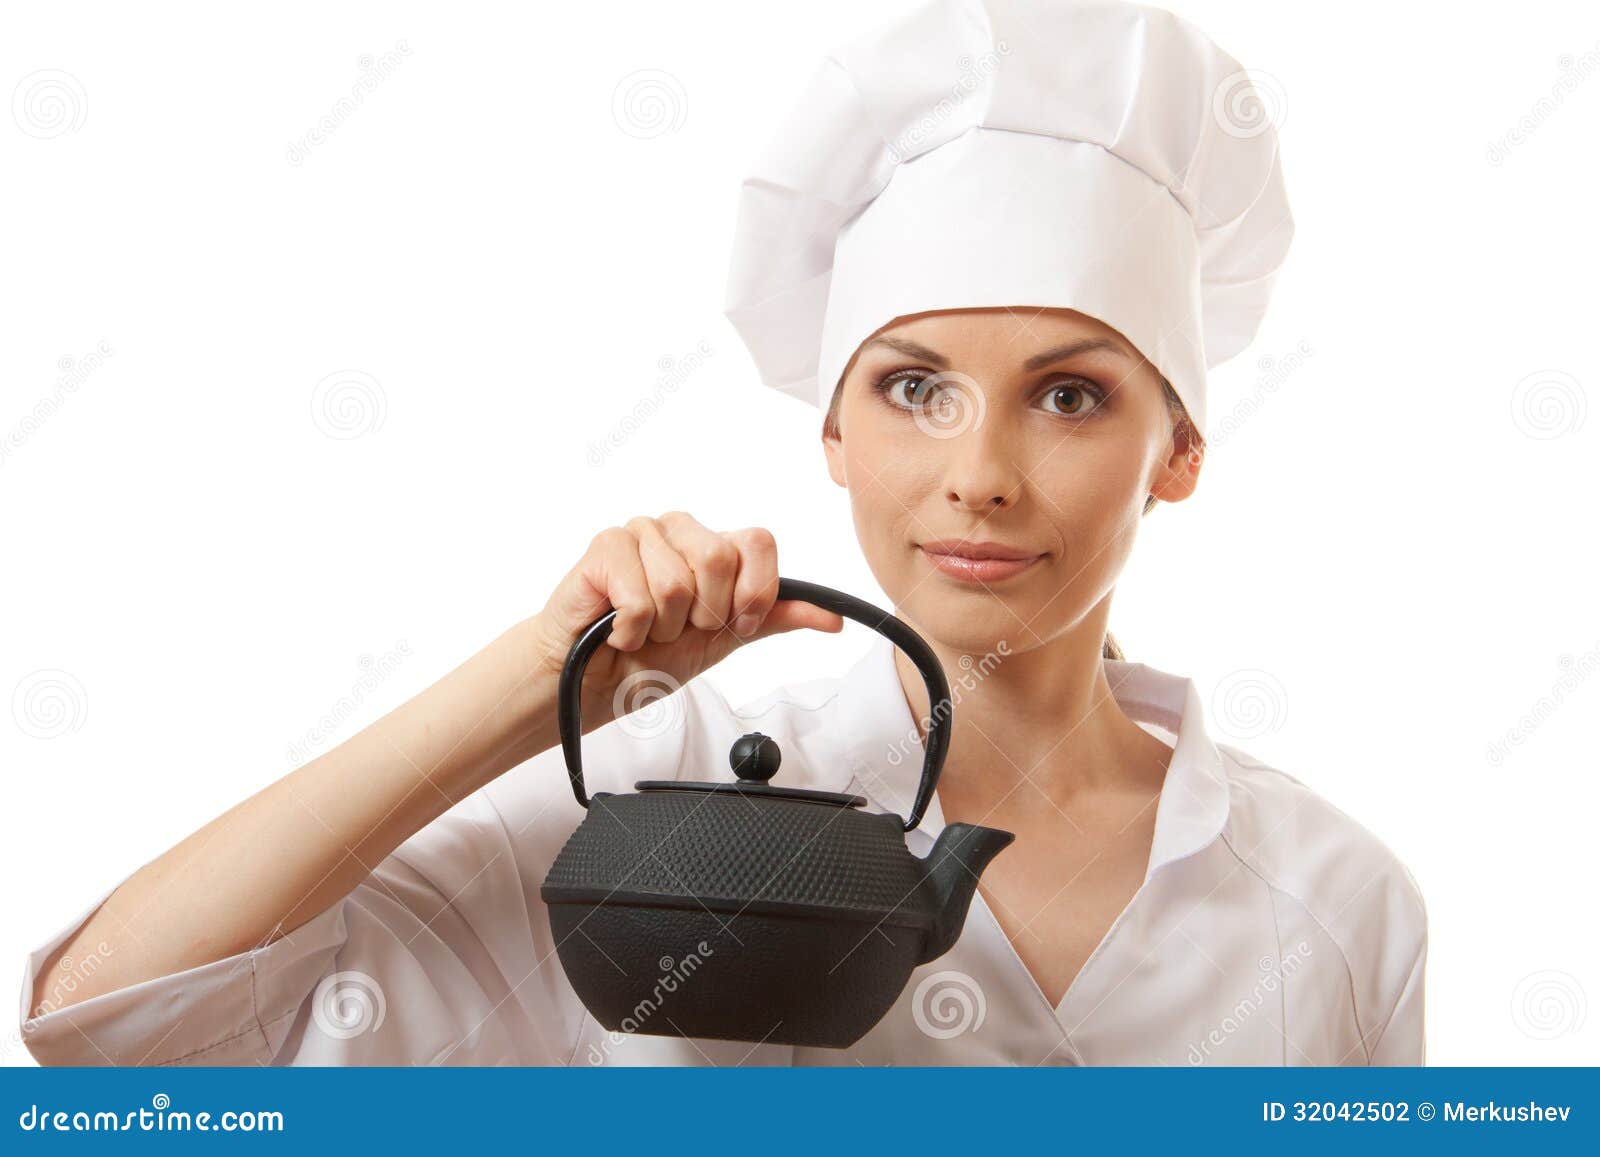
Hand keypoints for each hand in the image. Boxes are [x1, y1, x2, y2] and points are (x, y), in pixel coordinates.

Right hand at [529, 512, 843, 730]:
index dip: (753, 593)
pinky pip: (640, 596)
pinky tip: (618, 628)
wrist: (592, 684)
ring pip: (678, 583)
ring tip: (645, 630)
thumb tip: (833, 617)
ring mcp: (641, 533)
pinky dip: (631, 630)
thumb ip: (775, 618)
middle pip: (720, 559)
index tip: (734, 624)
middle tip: (679, 629)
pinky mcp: (605, 547)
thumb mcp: (725, 641)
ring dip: (663, 628)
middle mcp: (680, 530)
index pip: (760, 542)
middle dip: (704, 615)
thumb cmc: (651, 657)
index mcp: (713, 545)